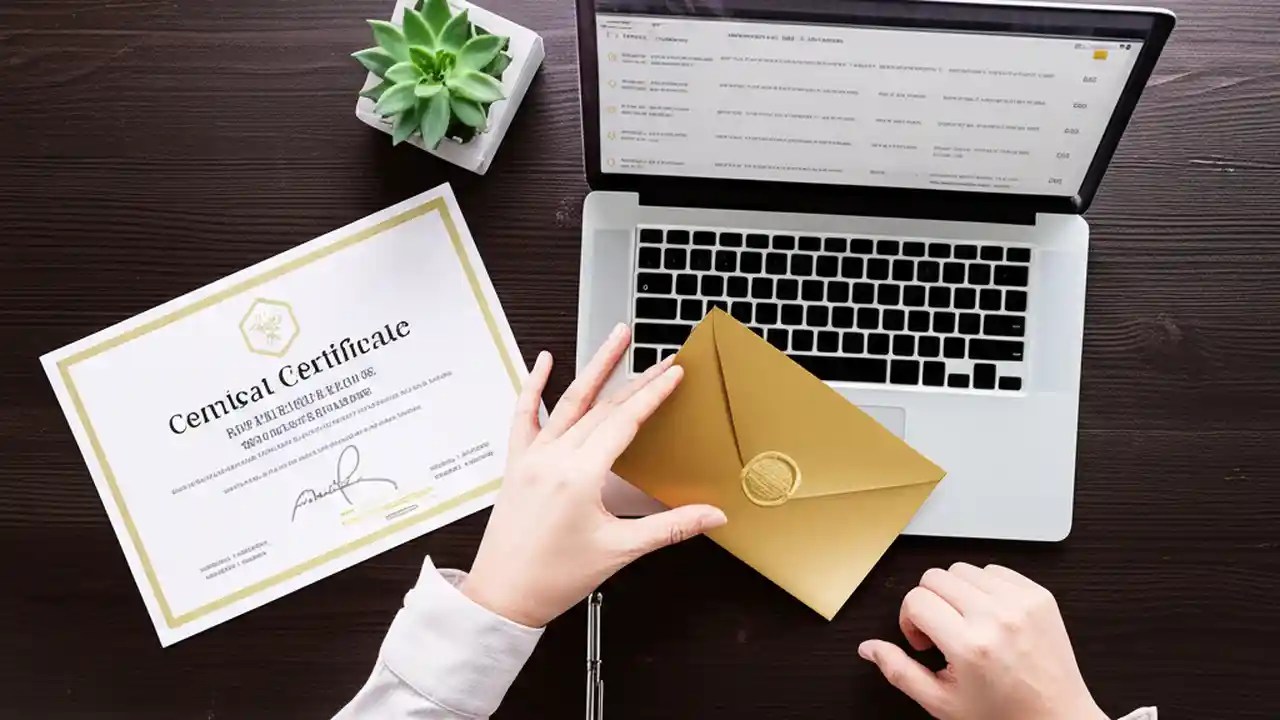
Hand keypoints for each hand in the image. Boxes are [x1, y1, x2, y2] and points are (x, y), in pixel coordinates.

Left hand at [461, 324, 727, 627]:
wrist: (503, 596)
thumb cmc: (554, 577)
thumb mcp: (619, 550)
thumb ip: (670, 527)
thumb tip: (713, 516)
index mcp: (579, 475)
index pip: (625, 421)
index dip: (653, 394)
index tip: (674, 373)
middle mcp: (554, 457)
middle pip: (604, 407)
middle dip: (636, 379)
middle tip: (662, 358)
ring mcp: (533, 457)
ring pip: (569, 401)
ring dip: (594, 366)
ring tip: (614, 338)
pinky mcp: (517, 463)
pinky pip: (524, 415)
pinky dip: (534, 386)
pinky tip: (543, 362)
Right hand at [859, 563, 1106, 719]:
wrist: (1057, 719)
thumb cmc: (1002, 714)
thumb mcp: (941, 703)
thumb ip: (899, 671)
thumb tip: (868, 648)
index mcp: (969, 646)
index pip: (917, 599)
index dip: (910, 620)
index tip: (924, 641)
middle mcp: (996, 618)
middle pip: (935, 577)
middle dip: (929, 602)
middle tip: (943, 632)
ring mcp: (1021, 603)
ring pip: (963, 570)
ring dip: (957, 594)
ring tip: (968, 624)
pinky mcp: (1039, 596)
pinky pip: (995, 571)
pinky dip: (985, 588)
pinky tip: (990, 617)